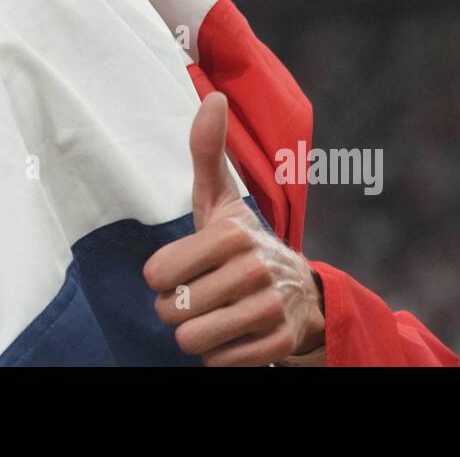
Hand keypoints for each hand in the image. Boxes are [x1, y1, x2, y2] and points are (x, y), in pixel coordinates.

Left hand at [143, 92, 325, 365]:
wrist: (301, 291)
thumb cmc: (242, 242)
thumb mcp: (221, 199)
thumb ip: (207, 152)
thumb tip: (214, 97)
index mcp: (232, 233)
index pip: (158, 274)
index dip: (161, 278)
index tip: (179, 270)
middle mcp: (254, 270)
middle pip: (172, 311)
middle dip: (175, 309)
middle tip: (196, 295)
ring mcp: (270, 309)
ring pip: (192, 341)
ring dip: (194, 335)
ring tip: (210, 315)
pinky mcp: (279, 343)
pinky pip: (219, 363)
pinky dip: (219, 356)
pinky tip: (232, 334)